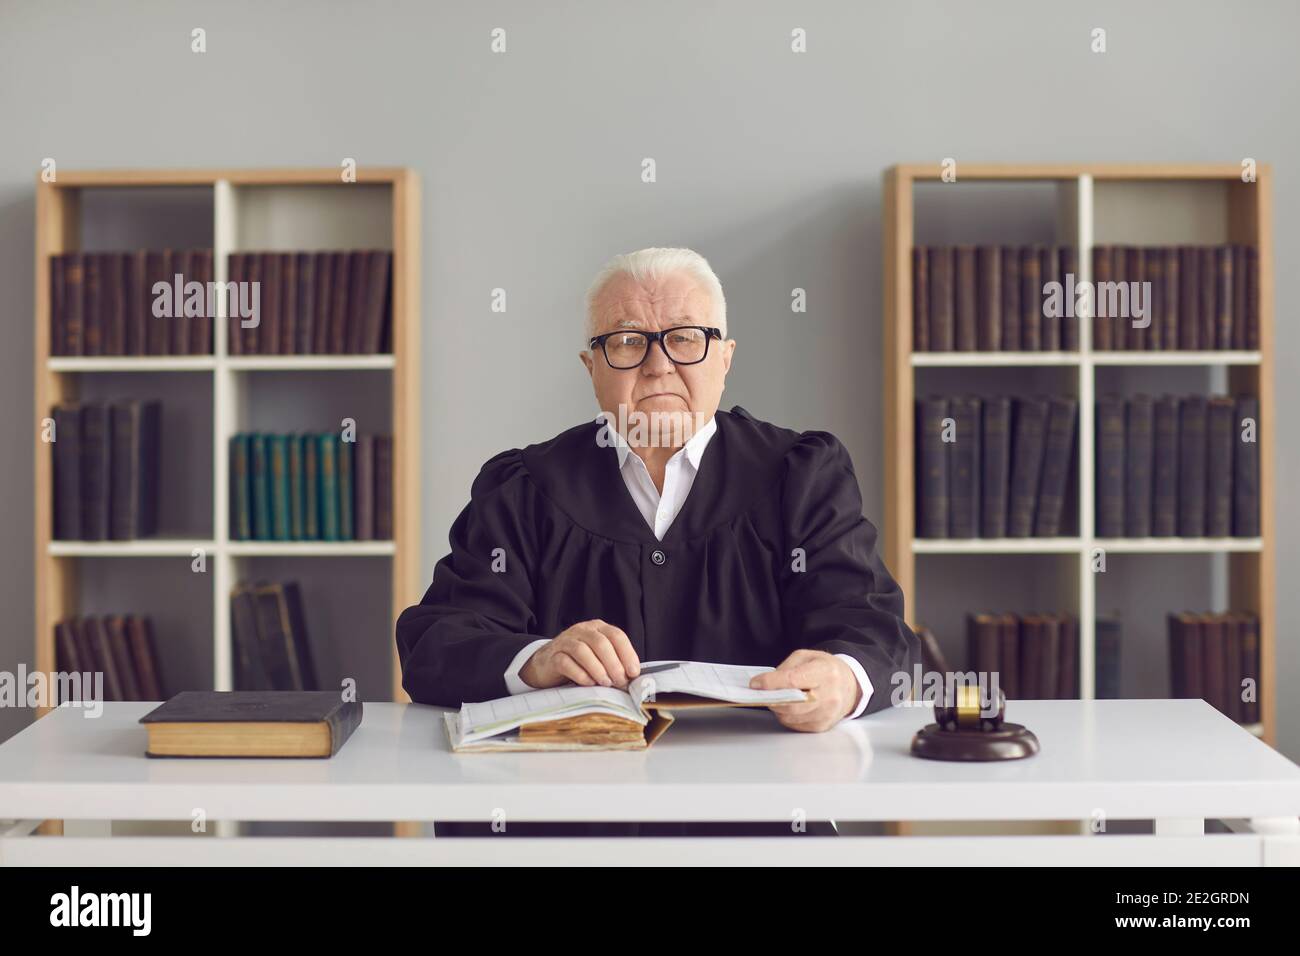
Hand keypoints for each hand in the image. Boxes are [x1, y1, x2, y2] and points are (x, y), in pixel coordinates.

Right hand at [519, 619, 640, 689]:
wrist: (546, 664)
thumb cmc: (579, 662)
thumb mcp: (599, 656)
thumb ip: (615, 662)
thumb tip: (633, 678)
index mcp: (597, 628)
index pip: (616, 636)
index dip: (628, 654)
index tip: (633, 672)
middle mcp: (582, 630)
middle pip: (601, 643)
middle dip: (614, 664)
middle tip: (620, 682)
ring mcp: (565, 642)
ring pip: (583, 651)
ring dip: (598, 669)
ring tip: (606, 683)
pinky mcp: (553, 656)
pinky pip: (566, 663)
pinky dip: (580, 675)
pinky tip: (588, 683)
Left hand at [749, 649, 860, 731]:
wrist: (850, 685)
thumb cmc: (825, 669)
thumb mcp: (806, 657)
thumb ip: (786, 668)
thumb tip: (765, 683)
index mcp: (825, 672)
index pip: (794, 680)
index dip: (771, 683)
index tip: (755, 683)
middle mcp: (830, 695)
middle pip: (793, 704)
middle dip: (772, 699)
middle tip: (761, 694)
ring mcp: (828, 713)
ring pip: (792, 717)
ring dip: (778, 709)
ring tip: (776, 700)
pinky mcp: (823, 726)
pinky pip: (797, 725)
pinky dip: (787, 717)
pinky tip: (788, 708)